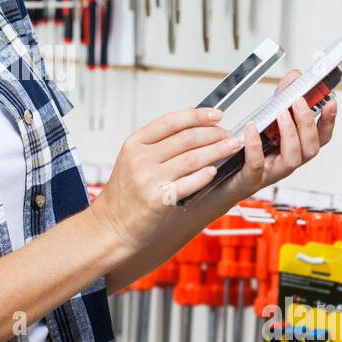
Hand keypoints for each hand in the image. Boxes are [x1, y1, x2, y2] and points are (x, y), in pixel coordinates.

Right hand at [90, 107, 237, 255]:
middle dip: (213, 134)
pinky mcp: (157, 200)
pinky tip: (215, 171)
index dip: (197, 115)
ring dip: (217, 151)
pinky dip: (204, 176)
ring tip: (232, 147)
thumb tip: (191, 129)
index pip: (171, 121)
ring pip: (191, 159)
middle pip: (185, 138)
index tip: (216, 114)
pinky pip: (188, 183)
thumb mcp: (132, 161)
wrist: (109, 227)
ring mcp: (147, 179)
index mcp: (134, 144)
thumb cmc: (124, 196)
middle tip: (228, 134)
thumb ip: (156, 145)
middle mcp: (139, 158)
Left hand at [225, 69, 337, 200]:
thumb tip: (294, 77)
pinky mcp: (251, 179)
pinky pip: (256, 164)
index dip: (329, 121)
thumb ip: (281, 99)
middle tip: (299, 102)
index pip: (321, 137)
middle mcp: (287, 162)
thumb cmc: (245, 152)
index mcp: (294, 149)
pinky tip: (252, 128)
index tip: (331, 102)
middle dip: (308, 124)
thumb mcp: (266, 120)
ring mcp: (271, 172)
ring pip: (291, 159)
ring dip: (290, 134)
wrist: (220, 180)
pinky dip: (256, 145)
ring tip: (282, 113)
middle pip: (310, 148)